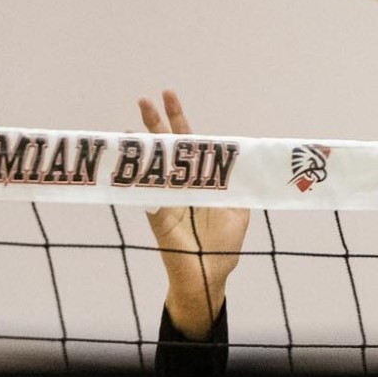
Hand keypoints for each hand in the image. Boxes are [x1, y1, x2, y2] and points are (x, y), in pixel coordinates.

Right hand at [138, 91, 249, 339]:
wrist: (209, 279)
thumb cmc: (221, 250)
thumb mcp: (239, 213)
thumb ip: (239, 187)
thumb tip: (248, 162)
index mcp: (198, 181)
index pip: (188, 144)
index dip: (180, 120)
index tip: (169, 96)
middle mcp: (179, 186)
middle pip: (166, 148)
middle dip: (156, 123)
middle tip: (144, 99)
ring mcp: (166, 201)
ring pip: (153, 168)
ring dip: (143, 150)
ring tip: (129, 129)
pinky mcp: (159, 220)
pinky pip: (148, 197)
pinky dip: (140, 182)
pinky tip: (129, 166)